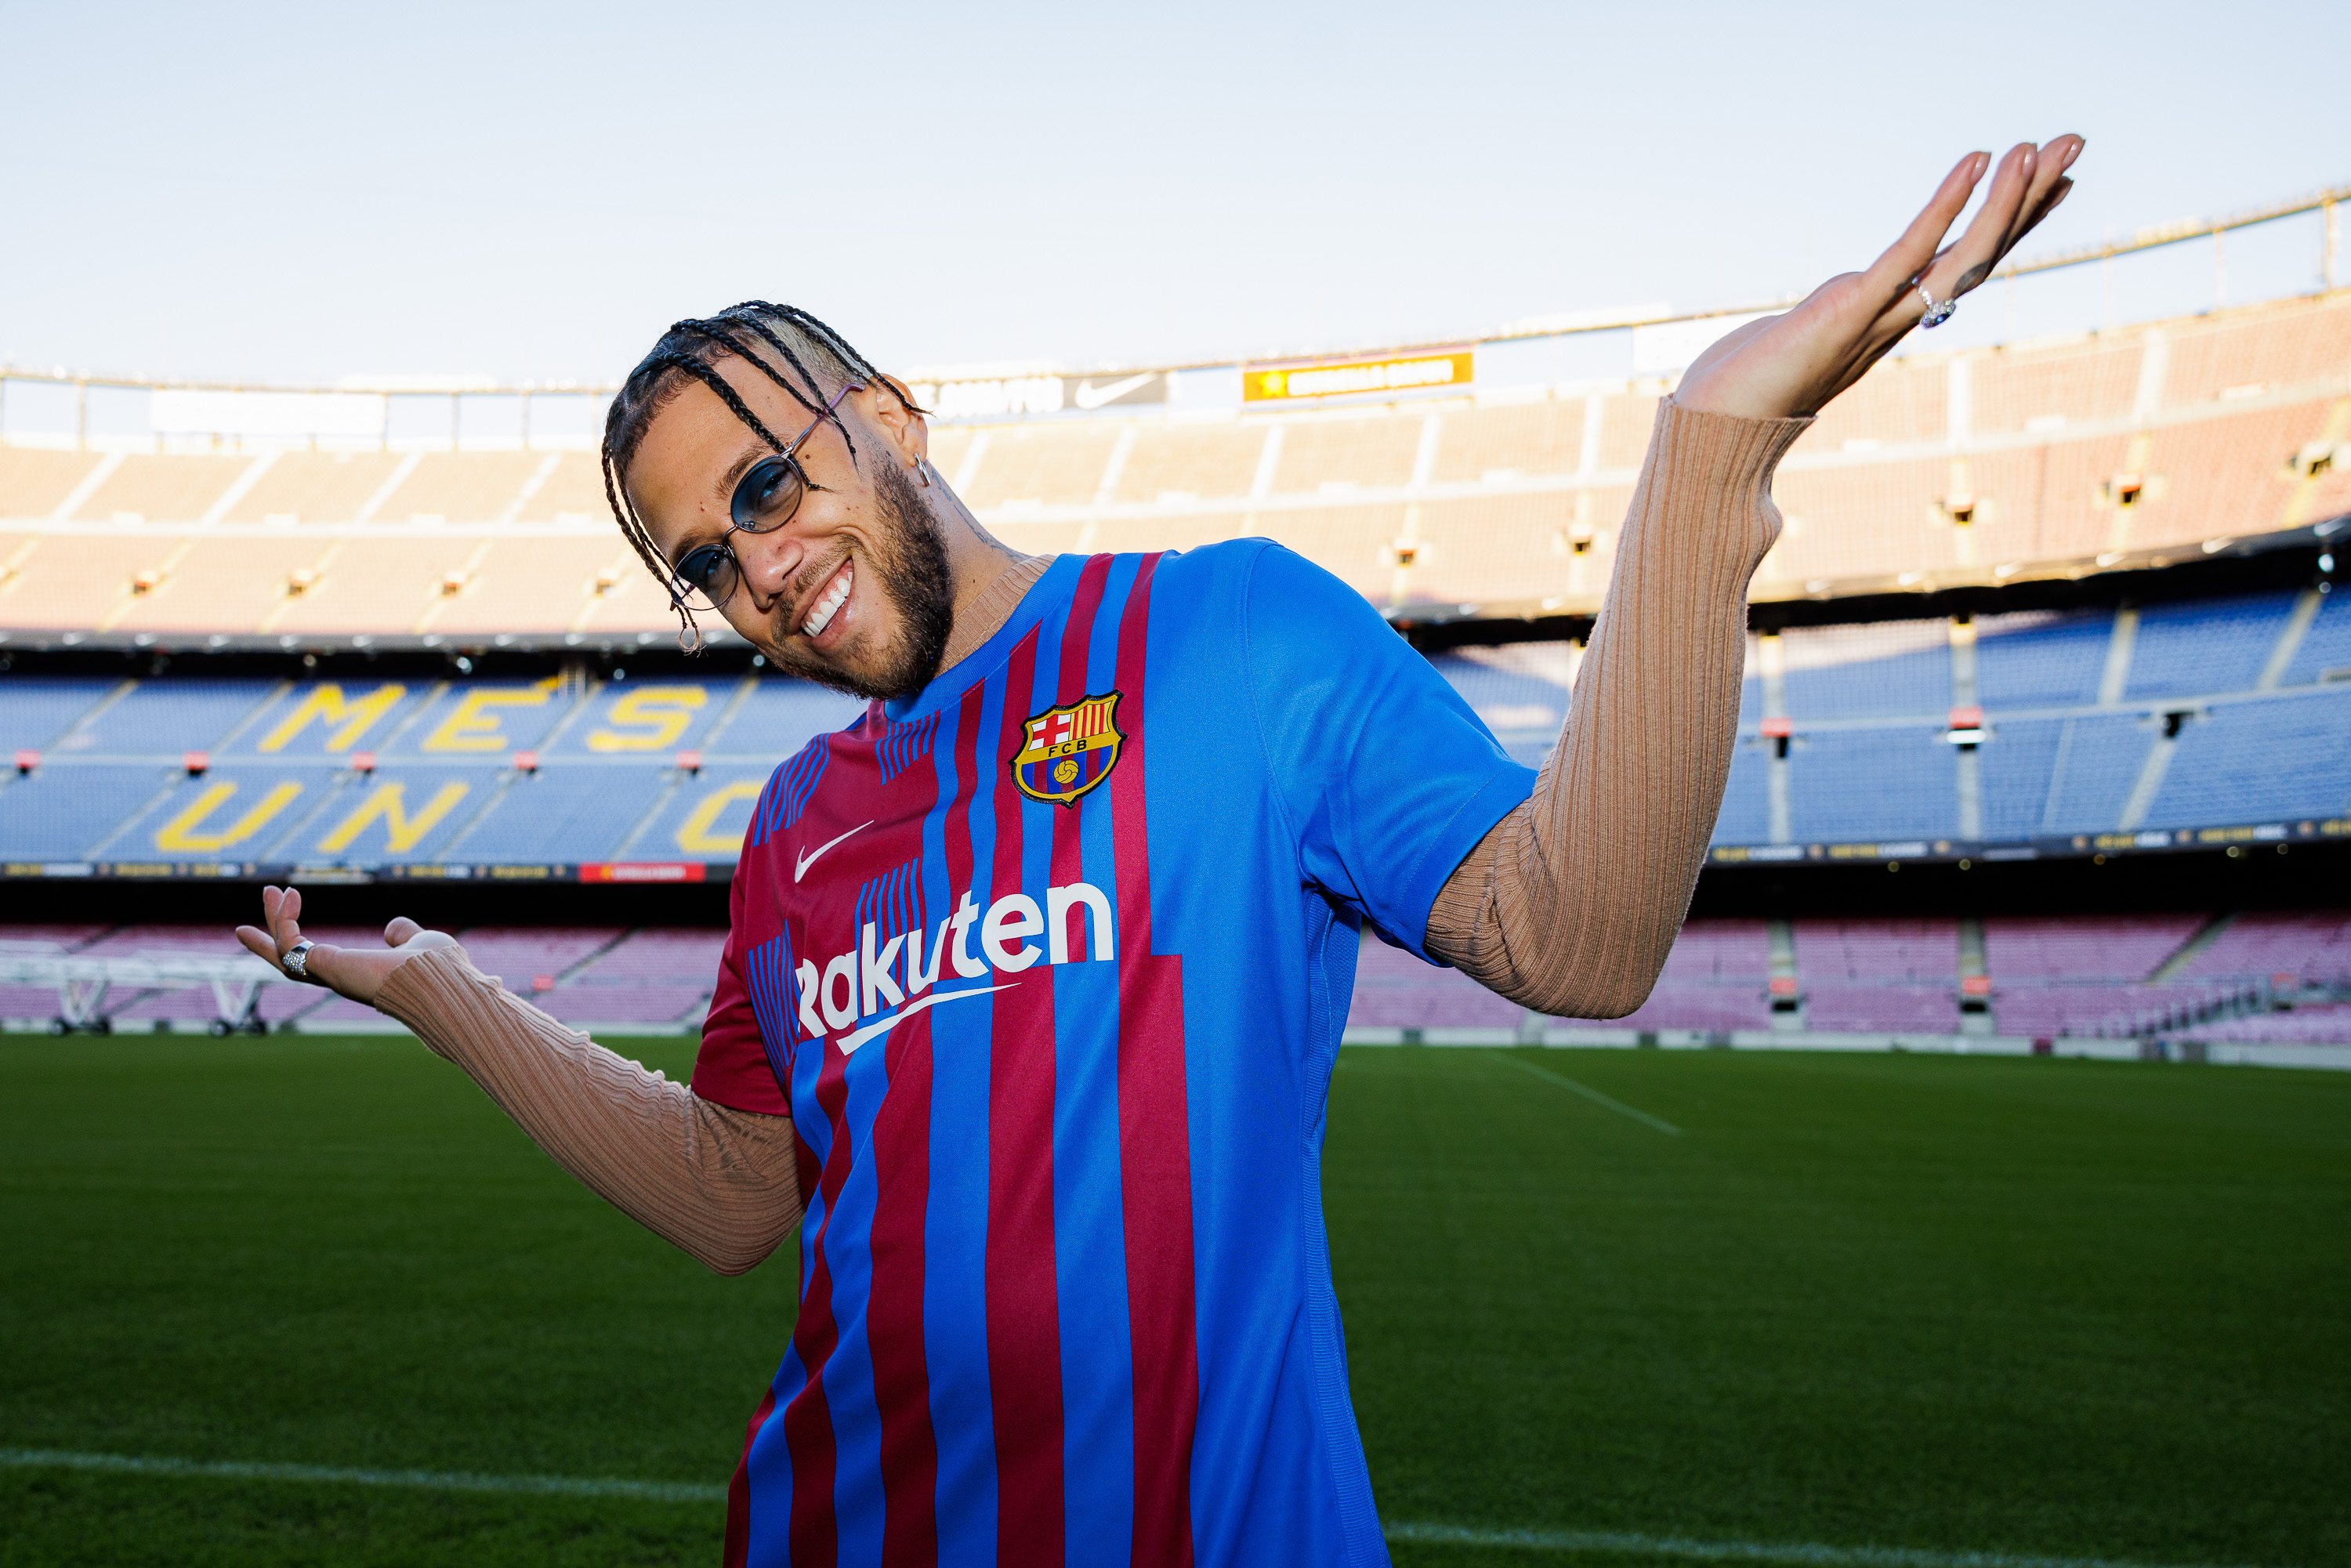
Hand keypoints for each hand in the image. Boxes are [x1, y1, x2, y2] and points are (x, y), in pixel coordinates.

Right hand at [234, 885, 457, 1006]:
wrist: (441, 981)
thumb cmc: (439, 970)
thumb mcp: (419, 943)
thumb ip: (405, 936)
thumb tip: (393, 926)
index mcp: (357, 976)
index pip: (319, 963)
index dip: (300, 945)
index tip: (293, 926)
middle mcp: (339, 979)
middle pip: (290, 962)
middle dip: (270, 938)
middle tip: (247, 922)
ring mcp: (329, 975)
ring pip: (284, 953)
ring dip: (274, 920)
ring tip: (269, 891)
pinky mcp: (323, 966)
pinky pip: (289, 942)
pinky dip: (285, 919)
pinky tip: (291, 895)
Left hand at [1675, 137, 2083, 421]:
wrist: (1712, 430)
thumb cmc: (1748, 387)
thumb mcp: (1804, 335)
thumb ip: (1832, 317)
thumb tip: (1841, 302)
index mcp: (1890, 324)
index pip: (1965, 266)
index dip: (2010, 224)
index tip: (2055, 181)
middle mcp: (1896, 323)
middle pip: (1980, 256)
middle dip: (2029, 201)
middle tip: (2075, 143)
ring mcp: (1877, 320)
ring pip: (1961, 257)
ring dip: (2007, 202)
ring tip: (2040, 148)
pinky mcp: (1849, 313)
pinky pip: (1909, 254)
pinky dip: (1944, 207)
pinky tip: (1976, 162)